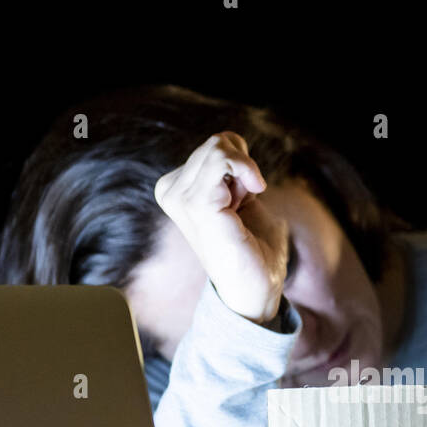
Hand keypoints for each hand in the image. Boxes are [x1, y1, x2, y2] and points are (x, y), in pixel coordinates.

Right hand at [153, 131, 288, 323]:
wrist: (255, 287)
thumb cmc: (252, 247)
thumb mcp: (240, 194)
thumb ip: (229, 166)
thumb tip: (227, 138)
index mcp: (176, 188)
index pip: (214, 146)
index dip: (240, 167)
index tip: (240, 202)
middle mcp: (171, 191)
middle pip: (216, 143)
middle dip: (242, 169)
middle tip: (242, 206)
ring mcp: (180, 198)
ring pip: (218, 147)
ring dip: (245, 174)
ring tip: (240, 208)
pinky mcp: (196, 204)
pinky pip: (222, 159)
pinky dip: (245, 170)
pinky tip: (252, 194)